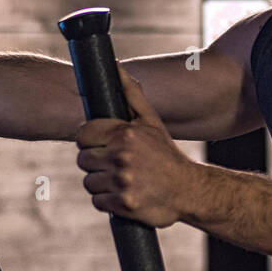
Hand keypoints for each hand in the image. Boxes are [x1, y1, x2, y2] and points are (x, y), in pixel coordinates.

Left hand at [75, 66, 197, 226]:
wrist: (188, 191)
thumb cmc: (166, 155)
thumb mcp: (151, 122)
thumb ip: (131, 94)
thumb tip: (116, 66)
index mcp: (125, 134)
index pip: (83, 134)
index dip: (90, 140)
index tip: (100, 145)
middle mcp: (121, 156)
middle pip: (83, 160)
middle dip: (95, 163)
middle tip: (114, 165)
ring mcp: (122, 182)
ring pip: (89, 182)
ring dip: (101, 183)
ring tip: (120, 180)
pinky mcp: (122, 204)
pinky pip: (98, 202)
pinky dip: (107, 201)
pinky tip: (123, 195)